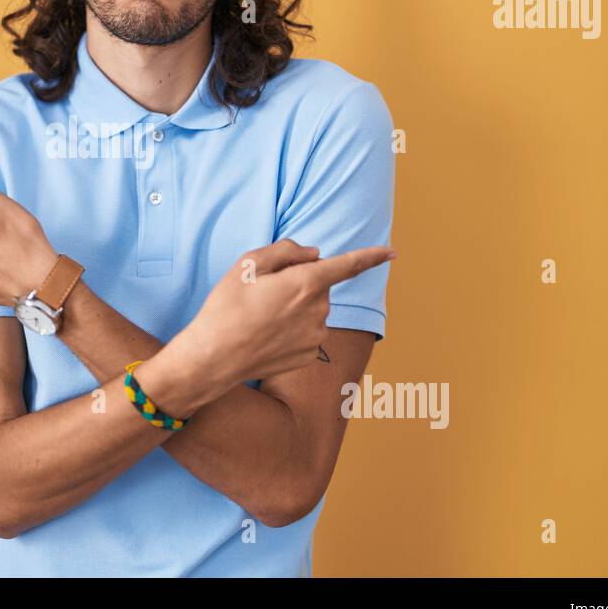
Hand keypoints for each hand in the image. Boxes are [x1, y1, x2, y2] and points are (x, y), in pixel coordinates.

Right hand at [180, 239, 395, 383]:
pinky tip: (267, 335)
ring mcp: (316, 336)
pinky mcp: (310, 355)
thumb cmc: (227, 308)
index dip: (371, 256)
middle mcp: (318, 311)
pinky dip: (292, 329)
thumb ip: (285, 250)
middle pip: (319, 285)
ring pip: (313, 310)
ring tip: (260, 316)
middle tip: (263, 291)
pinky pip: (308, 332)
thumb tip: (314, 254)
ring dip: (295, 306)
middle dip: (300, 282)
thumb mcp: (247, 265)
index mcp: (306, 283)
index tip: (393, 252)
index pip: (347, 265)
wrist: (214, 358)